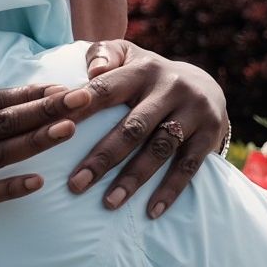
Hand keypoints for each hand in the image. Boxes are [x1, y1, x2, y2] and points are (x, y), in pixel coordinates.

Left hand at [68, 41, 227, 218]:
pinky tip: (151, 211)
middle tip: (75, 185)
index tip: (55, 132)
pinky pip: (188, 166)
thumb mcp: (128, 56)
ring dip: (133, 178)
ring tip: (109, 203)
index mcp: (143, 69)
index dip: (82, 110)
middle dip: (103, 157)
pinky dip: (170, 190)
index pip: (107, 89)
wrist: (206, 86)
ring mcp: (193, 111)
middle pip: (133, 127)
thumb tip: (91, 72)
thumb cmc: (149, 77)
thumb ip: (103, 55)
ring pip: (160, 149)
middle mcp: (171, 87)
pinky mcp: (210, 133)